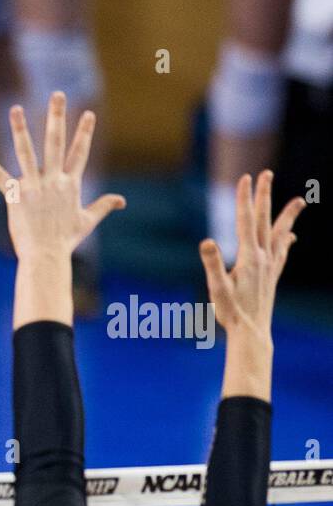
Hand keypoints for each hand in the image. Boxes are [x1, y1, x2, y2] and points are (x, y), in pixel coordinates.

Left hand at [0, 93, 125, 265]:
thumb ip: (103, 206)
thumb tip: (121, 201)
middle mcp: (53, 181)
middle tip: (57, 95)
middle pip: (56, 142)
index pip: (79, 152)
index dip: (84, 133)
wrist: (47, 256)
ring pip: (26, 152)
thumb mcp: (87, 221)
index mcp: (71, 184)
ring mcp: (33, 187)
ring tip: (16, 109)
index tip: (88, 114)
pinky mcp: (14, 196)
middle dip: (57, 117)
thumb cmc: (66, 240)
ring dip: (21, 129)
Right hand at [199, 172, 302, 351]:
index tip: (245, 178)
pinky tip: (290, 236)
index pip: (245, 220)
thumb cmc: (231, 312)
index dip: (244, 198)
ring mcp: (271, 265)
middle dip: (264, 196)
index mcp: (249, 257)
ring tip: (300, 200)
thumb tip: (206, 242)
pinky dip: (286, 240)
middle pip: (264, 220)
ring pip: (280, 233)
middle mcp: (264, 257)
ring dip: (288, 215)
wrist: (252, 331)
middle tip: (266, 174)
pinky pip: (282, 251)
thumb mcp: (217, 288)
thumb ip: (212, 263)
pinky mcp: (273, 275)